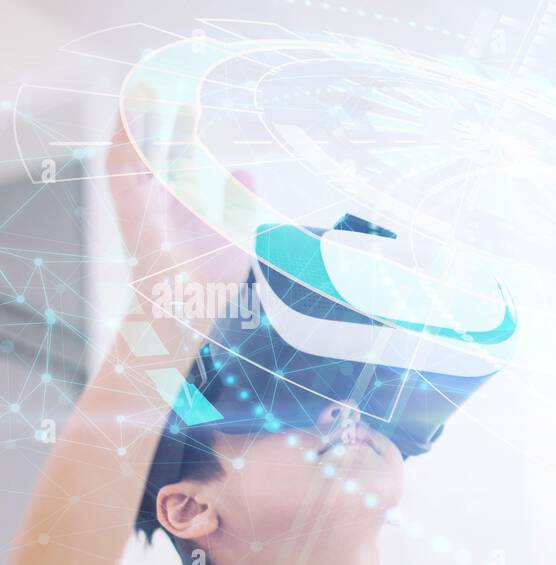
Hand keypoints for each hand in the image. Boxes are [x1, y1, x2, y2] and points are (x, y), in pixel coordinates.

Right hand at [106, 93, 254, 296]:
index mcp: (180, 201)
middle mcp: (157, 196)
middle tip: (165, 79)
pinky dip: (124, 138)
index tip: (192, 103)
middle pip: (152, 143)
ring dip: (136, 116)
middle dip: (155, 112)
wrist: (189, 304)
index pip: (176, 155)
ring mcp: (140, 199)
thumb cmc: (212, 279)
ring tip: (146, 85)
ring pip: (131, 146)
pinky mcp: (126, 204)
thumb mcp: (236, 232)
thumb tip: (246, 170)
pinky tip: (134, 115)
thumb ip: (240, 200)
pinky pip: (118, 163)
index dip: (181, 128)